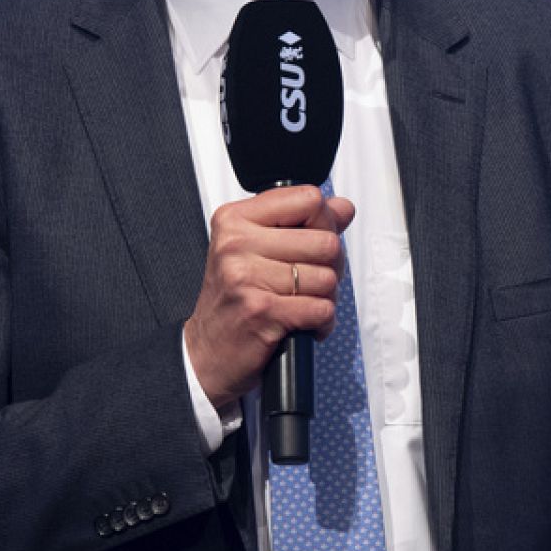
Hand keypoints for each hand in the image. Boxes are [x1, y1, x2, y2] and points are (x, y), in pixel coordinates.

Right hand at [184, 185, 353, 410]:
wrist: (206, 352)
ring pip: (327, 278)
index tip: (312, 242)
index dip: (324, 222)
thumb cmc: (234, 300)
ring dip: (326, 298)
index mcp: (236, 219)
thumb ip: (302, 224)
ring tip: (303, 304)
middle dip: (331, 267)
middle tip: (310, 282)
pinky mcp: (261, 310)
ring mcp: (246, 276)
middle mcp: (236, 243)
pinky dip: (323, 322)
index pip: (308, 199)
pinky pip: (321, 308)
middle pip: (326, 241)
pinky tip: (304, 324)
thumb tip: (343, 207)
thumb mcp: (258, 249)